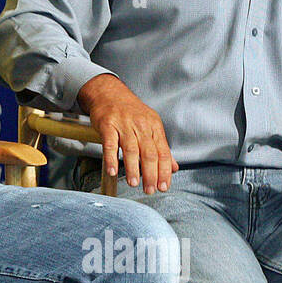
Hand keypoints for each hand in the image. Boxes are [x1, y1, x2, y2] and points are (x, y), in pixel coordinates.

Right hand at [78, 73, 177, 193]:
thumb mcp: (150, 126)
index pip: (163, 152)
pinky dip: (111, 158)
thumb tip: (173, 168)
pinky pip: (110, 144)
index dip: (164, 171)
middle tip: (150, 189)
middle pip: (149, 153)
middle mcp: (141, 125)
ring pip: (131, 149)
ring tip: (134, 183)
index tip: (164, 186)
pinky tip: (113, 170)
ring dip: (133, 168)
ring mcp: (124, 124)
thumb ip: (161, 148)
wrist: (109, 92)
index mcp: (154, 126)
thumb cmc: (130, 112)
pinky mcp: (107, 124)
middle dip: (151, 174)